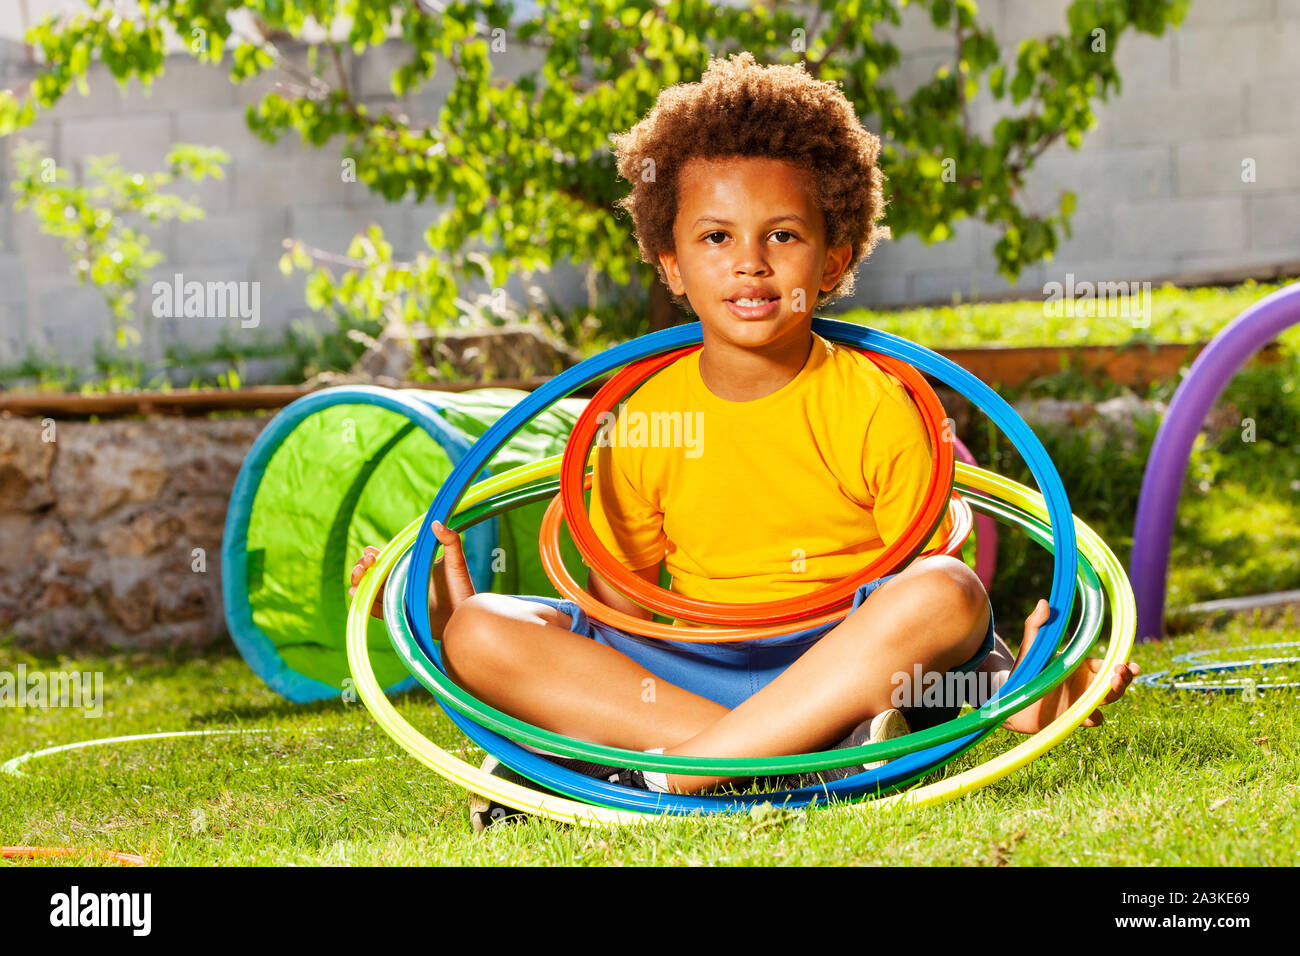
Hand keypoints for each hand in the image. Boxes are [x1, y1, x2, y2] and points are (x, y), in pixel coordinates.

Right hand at [348, 522, 475, 624]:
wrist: (465, 615)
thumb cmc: (461, 588)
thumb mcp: (456, 561)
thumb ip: (450, 540)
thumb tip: (435, 522)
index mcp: (409, 568)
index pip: (384, 559)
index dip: (372, 555)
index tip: (372, 552)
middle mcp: (400, 583)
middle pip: (371, 574)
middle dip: (362, 566)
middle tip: (367, 562)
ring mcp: (397, 599)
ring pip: (370, 589)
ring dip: (359, 581)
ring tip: (359, 573)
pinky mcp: (398, 615)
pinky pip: (376, 610)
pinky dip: (364, 602)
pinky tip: (356, 592)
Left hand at [1003, 598, 1141, 733]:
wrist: (1011, 697)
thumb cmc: (1026, 669)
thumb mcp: (1031, 647)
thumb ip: (1035, 626)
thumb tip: (1043, 602)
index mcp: (1081, 666)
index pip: (1108, 664)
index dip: (1121, 664)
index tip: (1127, 662)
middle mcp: (1085, 684)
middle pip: (1115, 683)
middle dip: (1124, 677)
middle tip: (1122, 671)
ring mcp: (1081, 701)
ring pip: (1107, 700)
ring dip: (1115, 693)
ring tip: (1112, 684)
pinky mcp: (1072, 717)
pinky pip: (1091, 719)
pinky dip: (1094, 717)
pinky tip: (1090, 713)